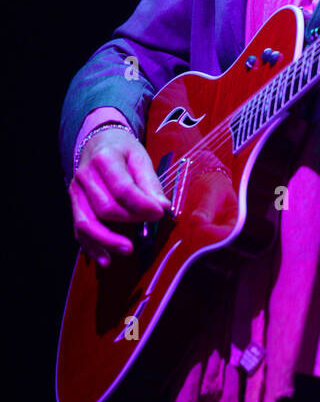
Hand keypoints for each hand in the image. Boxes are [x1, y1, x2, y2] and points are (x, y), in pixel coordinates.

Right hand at [69, 127, 169, 266]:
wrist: (98, 142)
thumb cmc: (122, 150)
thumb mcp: (140, 157)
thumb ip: (151, 182)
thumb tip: (163, 207)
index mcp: (104, 159)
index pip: (123, 188)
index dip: (142, 205)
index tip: (160, 213)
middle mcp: (85, 175)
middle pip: (107, 207)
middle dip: (131, 219)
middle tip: (152, 222)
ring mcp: (76, 191)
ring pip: (87, 222)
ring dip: (107, 240)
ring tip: (128, 250)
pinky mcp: (74, 204)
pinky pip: (79, 229)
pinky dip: (91, 246)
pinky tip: (105, 259)